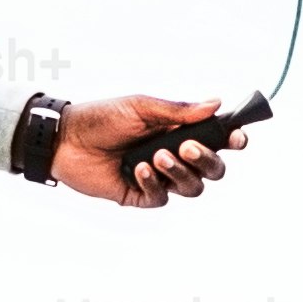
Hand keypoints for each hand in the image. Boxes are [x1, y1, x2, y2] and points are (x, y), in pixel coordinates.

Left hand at [54, 96, 246, 208]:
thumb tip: (216, 103)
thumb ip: (178, 110)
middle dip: (207, 160)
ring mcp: (159, 178)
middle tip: (188, 147)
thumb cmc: (101, 118)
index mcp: (179, 131)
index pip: (217, 139)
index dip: (233, 140)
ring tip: (156, 156)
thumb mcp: (141, 107)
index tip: (237, 137)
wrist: (65, 139)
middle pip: (213, 169)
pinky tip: (138, 168)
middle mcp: (175, 156)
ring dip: (180, 173)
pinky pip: (161, 198)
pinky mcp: (140, 195)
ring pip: (192, 188)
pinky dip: (153, 183)